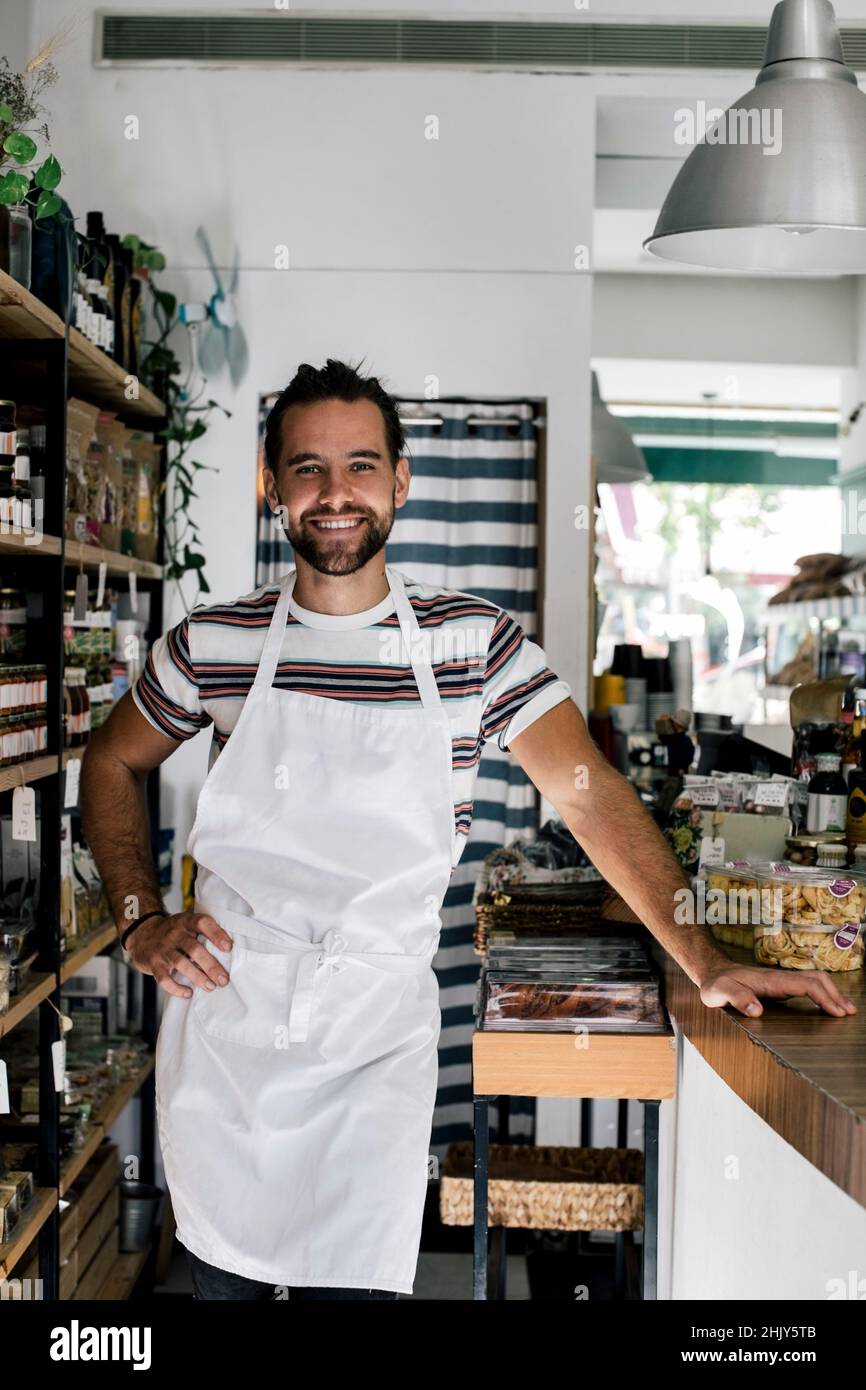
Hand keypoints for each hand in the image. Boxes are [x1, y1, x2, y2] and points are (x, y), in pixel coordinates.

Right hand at [125, 911, 233, 998]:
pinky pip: (164, 978)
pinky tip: (188, 993)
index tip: (229, 948)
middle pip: (194, 948)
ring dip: (198, 977)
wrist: (142, 934)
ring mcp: (163, 949)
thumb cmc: (173, 933)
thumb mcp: (186, 925)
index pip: (202, 923)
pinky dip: (176, 988)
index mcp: (186, 922)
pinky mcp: (153, 964)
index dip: (216, 934)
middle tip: (223, 979)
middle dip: (211, 965)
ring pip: (181, 963)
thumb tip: (228, 953)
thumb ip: (203, 934)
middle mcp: (174, 934)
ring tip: (211, 987)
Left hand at [700, 963, 857, 1018]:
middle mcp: (780, 978)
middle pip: (817, 979)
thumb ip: (737, 999)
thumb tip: (758, 1011)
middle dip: (835, 995)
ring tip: (847, 1011)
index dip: (823, 997)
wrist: (713, 973)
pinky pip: (808, 987)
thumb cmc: (716, 985)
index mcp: (771, 980)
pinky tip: (828, 1007)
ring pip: (815, 981)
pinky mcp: (781, 987)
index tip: (836, 1012)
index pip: (805, 985)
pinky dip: (823, 995)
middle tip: (849, 1013)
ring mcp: (782, 981)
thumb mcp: (719, 992)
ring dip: (832, 994)